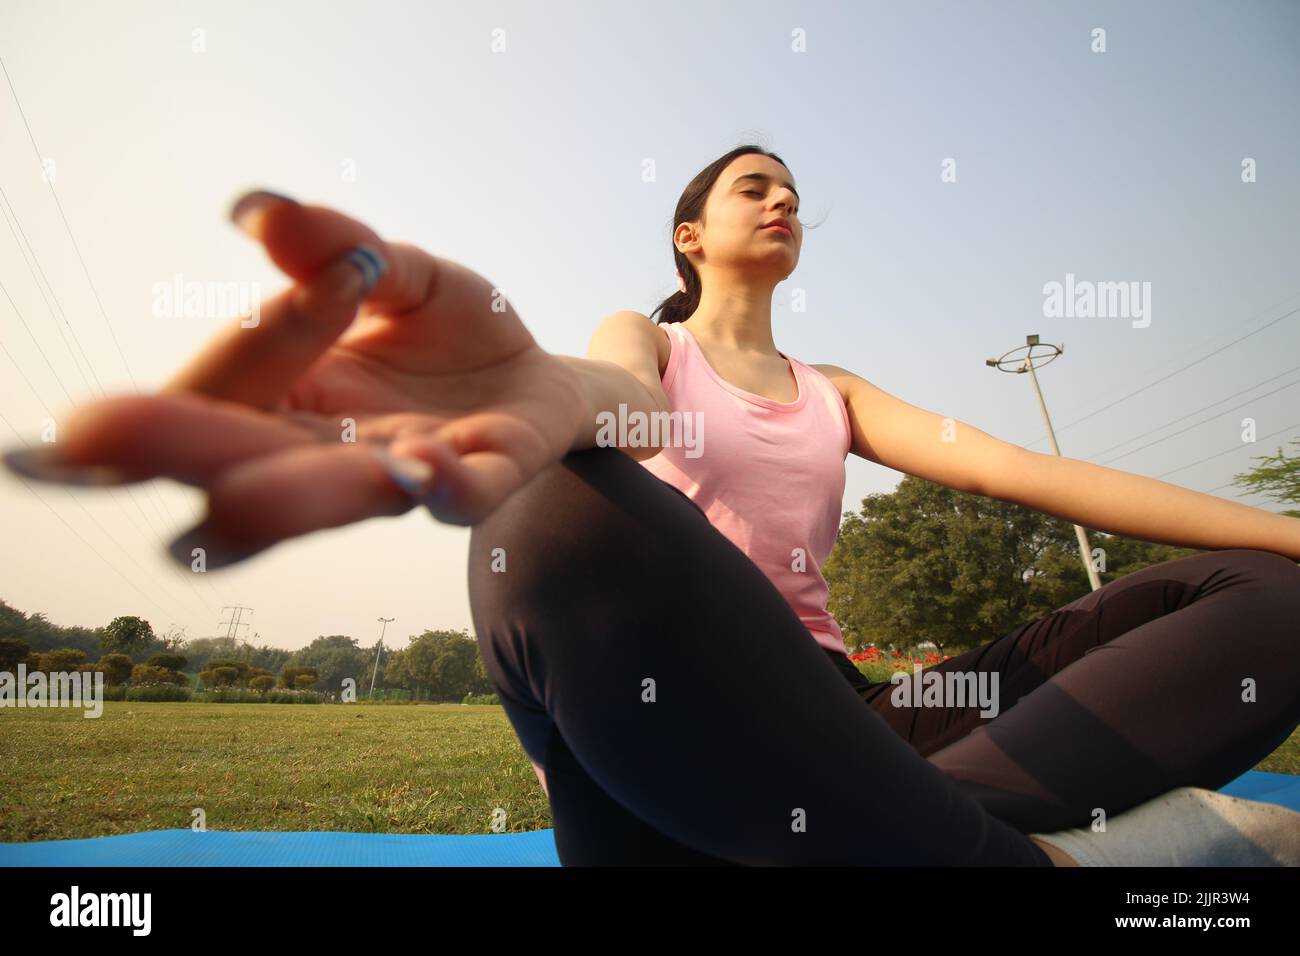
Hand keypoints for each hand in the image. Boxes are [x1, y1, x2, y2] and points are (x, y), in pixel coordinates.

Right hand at [0, 190, 588, 567]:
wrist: (537, 374)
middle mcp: (329, 450)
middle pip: (244, 463)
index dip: (243, 341)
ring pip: (336, 498)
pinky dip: (442, 485)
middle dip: (187, 448)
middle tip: (98, 437)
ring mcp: (406, 472)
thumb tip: (258, 209)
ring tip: (240, 500)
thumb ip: (336, 250)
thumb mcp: (397, 274)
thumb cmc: (447, 330)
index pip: (227, 387)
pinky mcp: (485, 479)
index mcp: (288, 399)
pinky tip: (422, 465)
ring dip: (291, 499)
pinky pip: (461, 497)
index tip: (308, 265)